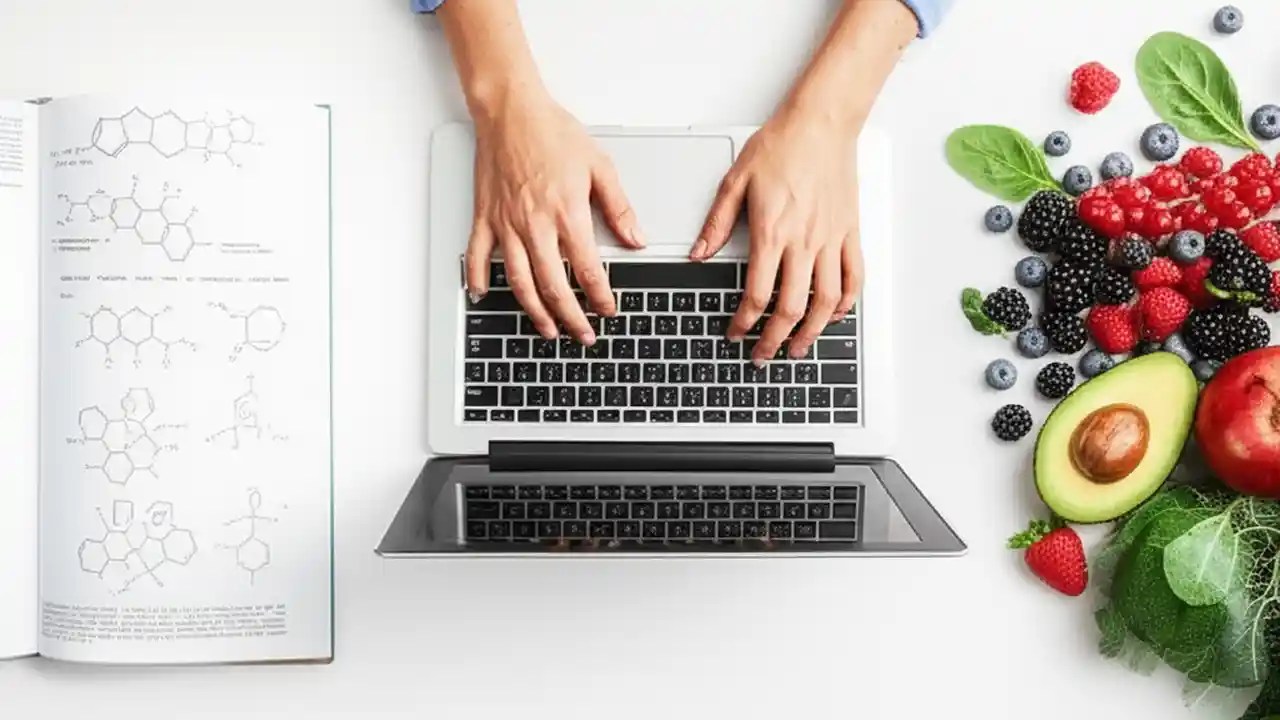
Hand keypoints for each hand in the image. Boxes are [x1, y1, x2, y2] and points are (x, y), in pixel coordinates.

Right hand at [464, 94, 643, 343]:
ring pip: (520, 281)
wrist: (511, 110)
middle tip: (582, 335)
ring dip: (534, 311)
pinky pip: (479, 256)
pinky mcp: (485, 217)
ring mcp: (507, 223)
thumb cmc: (552, 132)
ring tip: (546, 329)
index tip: (607, 310)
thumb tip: (636, 239)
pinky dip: (478, 279)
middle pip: (554, 286)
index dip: (599, 297)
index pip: (587, 269)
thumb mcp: (599, 166)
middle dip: (570, 318)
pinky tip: (483, 294)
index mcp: (566, 213)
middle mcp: (535, 224)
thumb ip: (619, 207)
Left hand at [691, 111, 861, 364]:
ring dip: (811, 332)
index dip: (744, 322)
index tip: (735, 333)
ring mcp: (831, 239)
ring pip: (825, 301)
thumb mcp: (735, 182)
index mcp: (771, 232)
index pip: (757, 294)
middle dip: (775, 339)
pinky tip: (833, 316)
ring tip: (798, 347)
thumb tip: (698, 254)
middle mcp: (804, 241)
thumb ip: (716, 224)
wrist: (821, 123)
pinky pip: (853, 277)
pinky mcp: (850, 232)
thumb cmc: (781, 145)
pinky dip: (844, 303)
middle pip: (791, 307)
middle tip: (764, 354)